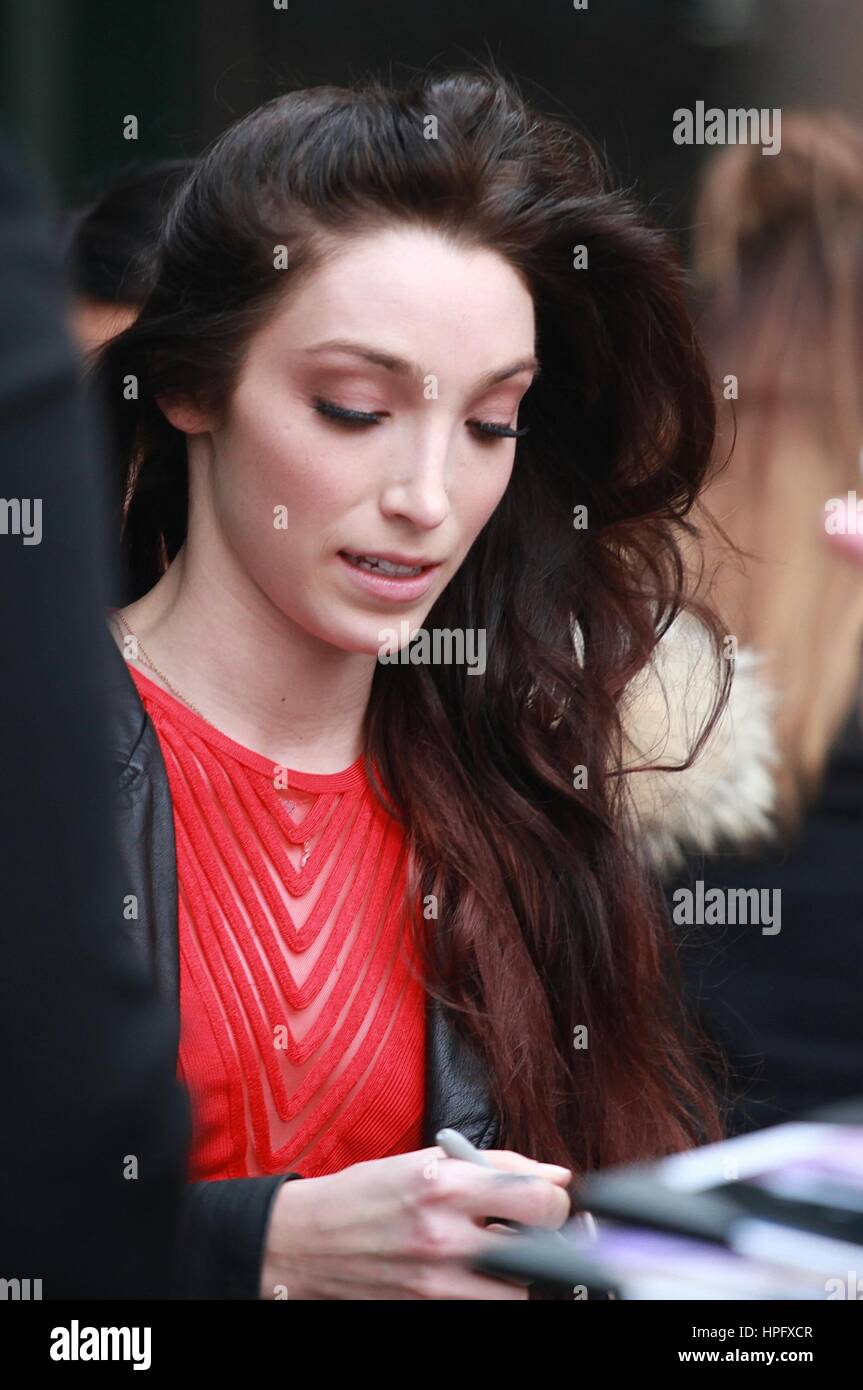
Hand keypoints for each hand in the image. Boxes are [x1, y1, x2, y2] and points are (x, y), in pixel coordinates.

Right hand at [259, 1145, 571, 1299]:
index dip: (554, 1202)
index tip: (548, 1200)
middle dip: (542, 1240)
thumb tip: (556, 1176)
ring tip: (493, 1252)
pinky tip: (469, 1270)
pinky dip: (485, 1290)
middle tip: (531, 1230)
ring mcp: (435, 1280)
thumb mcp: (427, 1160)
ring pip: (515, 1290)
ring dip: (515, 1272)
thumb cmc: (365, 1193)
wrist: (304, 1241)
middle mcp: (443, 1235)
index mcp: (444, 1184)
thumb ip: (495, 1165)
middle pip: (537, 1252)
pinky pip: (482, 1306)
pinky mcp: (427, 1308)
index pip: (538, 1200)